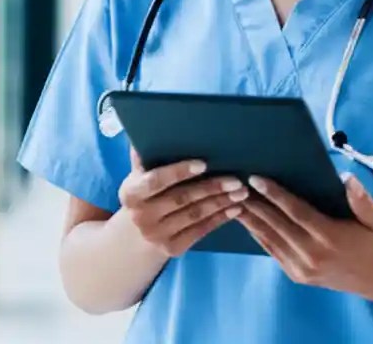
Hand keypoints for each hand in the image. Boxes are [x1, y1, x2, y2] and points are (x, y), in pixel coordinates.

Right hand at [117, 147, 249, 257]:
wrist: (139, 232)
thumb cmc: (146, 192)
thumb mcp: (139, 175)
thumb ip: (146, 155)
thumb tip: (151, 124)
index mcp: (131, 193)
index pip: (156, 180)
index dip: (179, 171)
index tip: (203, 163)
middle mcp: (141, 217)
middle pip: (182, 199)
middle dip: (211, 187)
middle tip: (236, 178)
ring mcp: (156, 236)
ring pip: (195, 215)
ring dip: (221, 202)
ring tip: (242, 191)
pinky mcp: (172, 249)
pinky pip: (201, 231)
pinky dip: (220, 219)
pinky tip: (236, 208)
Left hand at [238, 173, 372, 295]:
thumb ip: (361, 199)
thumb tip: (346, 178)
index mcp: (330, 236)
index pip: (295, 211)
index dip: (274, 194)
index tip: (255, 179)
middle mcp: (313, 255)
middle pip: (276, 225)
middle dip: (254, 204)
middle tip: (235, 185)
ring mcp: (303, 268)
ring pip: (270, 239)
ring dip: (250, 220)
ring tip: (234, 200)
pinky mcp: (298, 276)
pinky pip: (273, 252)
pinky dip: (258, 236)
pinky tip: (248, 222)